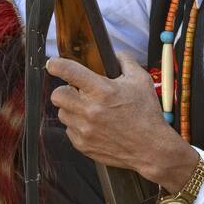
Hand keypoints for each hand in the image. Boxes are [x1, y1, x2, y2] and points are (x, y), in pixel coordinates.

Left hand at [47, 52, 196, 184]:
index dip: (56, 65)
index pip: (68, 71)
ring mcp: (84, 129)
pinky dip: (78, 126)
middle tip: (78, 91)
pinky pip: (69, 130)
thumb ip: (126, 61)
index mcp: (102, 90)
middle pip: (57, 94)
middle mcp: (89, 110)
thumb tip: (115, 55)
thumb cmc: (147, 114)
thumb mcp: (141, 80)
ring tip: (89, 110)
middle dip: (66, 90)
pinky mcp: (82, 144)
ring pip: (62, 113)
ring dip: (72, 108)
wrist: (151, 148)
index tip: (53, 64)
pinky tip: (94, 125)